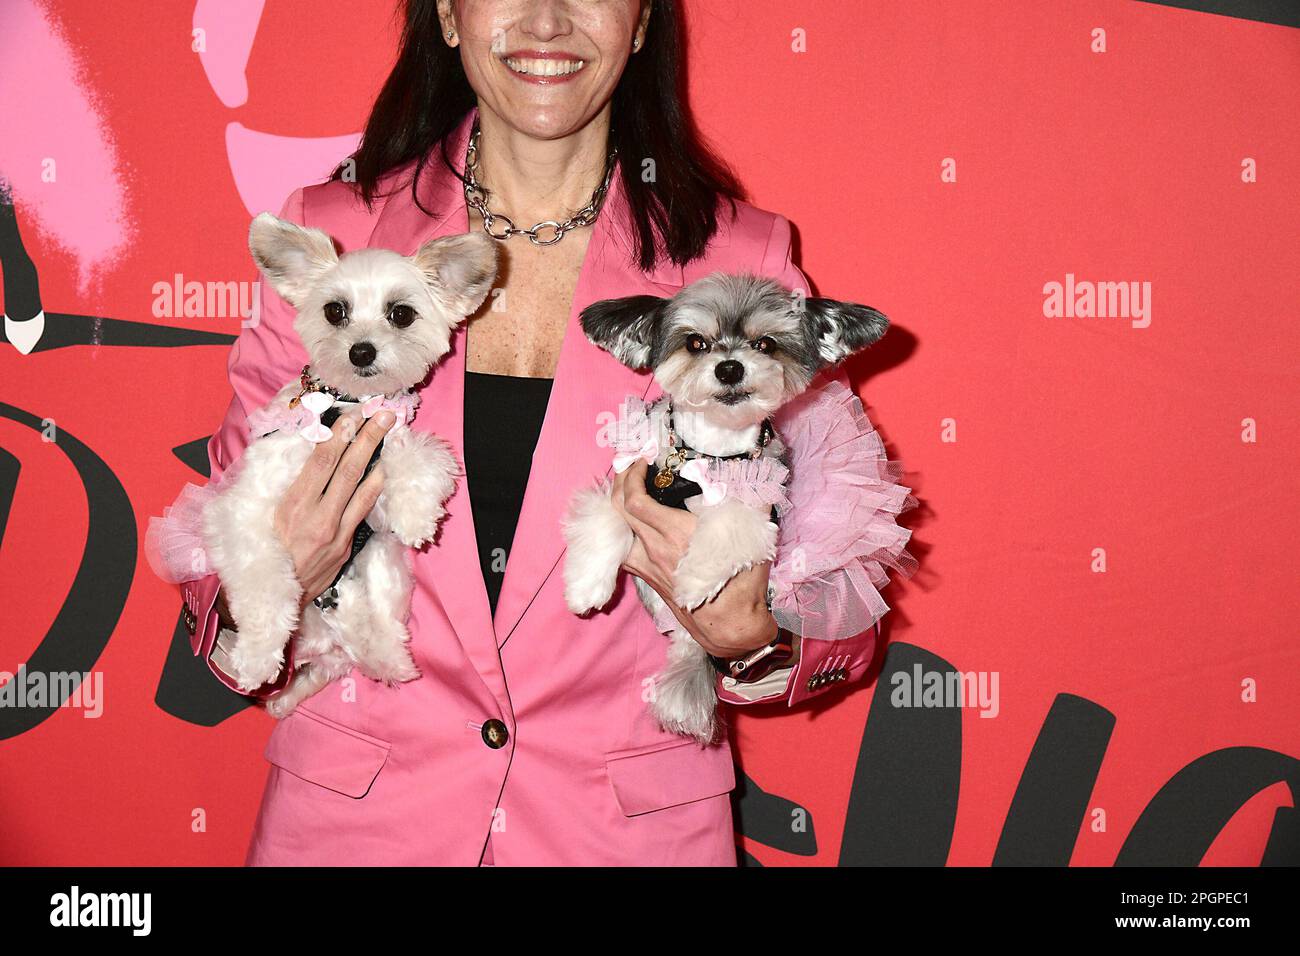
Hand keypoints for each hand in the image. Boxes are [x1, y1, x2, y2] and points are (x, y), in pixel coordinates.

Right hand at [272, 409, 394, 609]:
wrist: (273, 597)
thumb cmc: (262, 550)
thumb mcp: (261, 516)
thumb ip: (283, 486)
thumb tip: (302, 452)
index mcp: (290, 506)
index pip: (319, 463)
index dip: (338, 437)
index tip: (351, 415)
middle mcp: (316, 517)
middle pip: (347, 469)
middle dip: (367, 438)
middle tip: (384, 415)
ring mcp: (335, 532)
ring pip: (362, 488)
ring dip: (379, 458)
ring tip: (392, 433)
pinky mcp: (346, 545)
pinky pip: (364, 509)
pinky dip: (376, 486)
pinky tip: (386, 470)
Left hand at [610, 459, 780, 658]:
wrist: (732, 628)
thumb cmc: (742, 583)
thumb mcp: (752, 537)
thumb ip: (752, 500)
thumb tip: (757, 472)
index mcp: (677, 534)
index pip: (636, 500)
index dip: (631, 475)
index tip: (642, 460)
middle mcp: (655, 549)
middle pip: (618, 510)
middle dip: (619, 482)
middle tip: (632, 467)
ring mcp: (647, 566)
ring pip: (615, 531)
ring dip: (616, 506)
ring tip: (627, 490)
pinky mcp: (647, 579)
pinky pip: (622, 551)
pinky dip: (620, 531)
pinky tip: (630, 522)